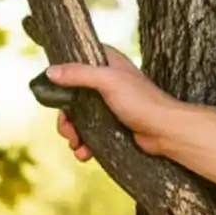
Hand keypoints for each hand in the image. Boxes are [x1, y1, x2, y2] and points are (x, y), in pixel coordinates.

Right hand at [49, 46, 182, 160]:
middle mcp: (107, 80)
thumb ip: (80, 74)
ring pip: (78, 116)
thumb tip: (50, 72)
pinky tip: (84, 153)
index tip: (53, 91)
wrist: (165, 131)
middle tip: (68, 130)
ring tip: (76, 145)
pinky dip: (84, 142)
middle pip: (71, 94)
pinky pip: (89, 131)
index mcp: (108, 63)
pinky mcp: (111, 122)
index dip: (62, 75)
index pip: (75, 61)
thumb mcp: (109, 81)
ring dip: (73, 132)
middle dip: (65, 116)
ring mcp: (108, 102)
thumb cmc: (142, 102)